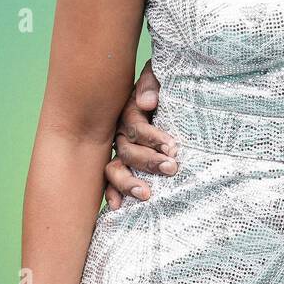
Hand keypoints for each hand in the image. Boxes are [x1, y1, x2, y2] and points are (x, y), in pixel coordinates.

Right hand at [103, 59, 177, 209]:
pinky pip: (111, 181)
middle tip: (172, 168)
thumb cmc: (167, 85)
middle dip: (149, 161)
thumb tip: (147, 103)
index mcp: (130, 112)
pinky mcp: (124, 165)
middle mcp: (121, 132)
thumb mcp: (161, 77)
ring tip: (146, 195)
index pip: (136, 127)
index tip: (173, 146)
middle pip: (127, 150)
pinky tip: (117, 207)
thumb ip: (152, 85)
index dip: (153, 138)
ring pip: (114, 169)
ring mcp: (120, 150)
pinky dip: (113, 193)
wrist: (170, 91)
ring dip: (128, 183)